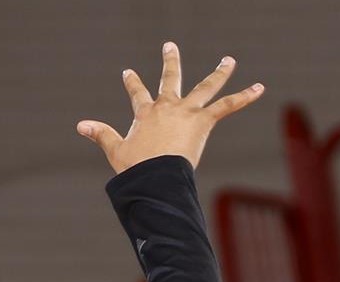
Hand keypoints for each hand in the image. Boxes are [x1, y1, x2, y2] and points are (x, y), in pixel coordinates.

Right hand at [76, 42, 262, 173]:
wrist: (155, 177)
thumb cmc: (136, 168)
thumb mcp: (115, 150)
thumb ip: (101, 134)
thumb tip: (80, 125)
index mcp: (145, 113)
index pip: (137, 93)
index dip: (132, 82)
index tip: (128, 72)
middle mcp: (167, 106)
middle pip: (170, 78)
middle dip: (170, 61)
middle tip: (169, 46)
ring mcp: (186, 111)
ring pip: (206, 86)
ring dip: (220, 73)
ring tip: (229, 60)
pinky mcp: (203, 121)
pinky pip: (228, 105)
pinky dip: (245, 97)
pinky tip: (259, 87)